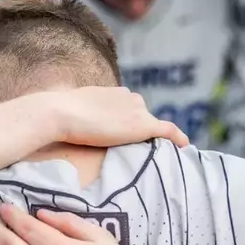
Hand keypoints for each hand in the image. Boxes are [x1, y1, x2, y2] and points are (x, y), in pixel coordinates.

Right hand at [42, 86, 187, 148]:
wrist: (62, 113)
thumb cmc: (60, 113)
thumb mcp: (72, 109)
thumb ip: (81, 114)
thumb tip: (66, 121)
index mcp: (113, 92)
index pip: (127, 107)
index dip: (126, 121)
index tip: (125, 133)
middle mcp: (129, 97)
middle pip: (141, 115)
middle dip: (137, 128)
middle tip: (131, 148)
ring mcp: (137, 110)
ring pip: (151, 124)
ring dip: (151, 136)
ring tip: (152, 152)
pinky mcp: (143, 125)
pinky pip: (167, 130)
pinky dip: (177, 137)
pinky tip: (184, 145)